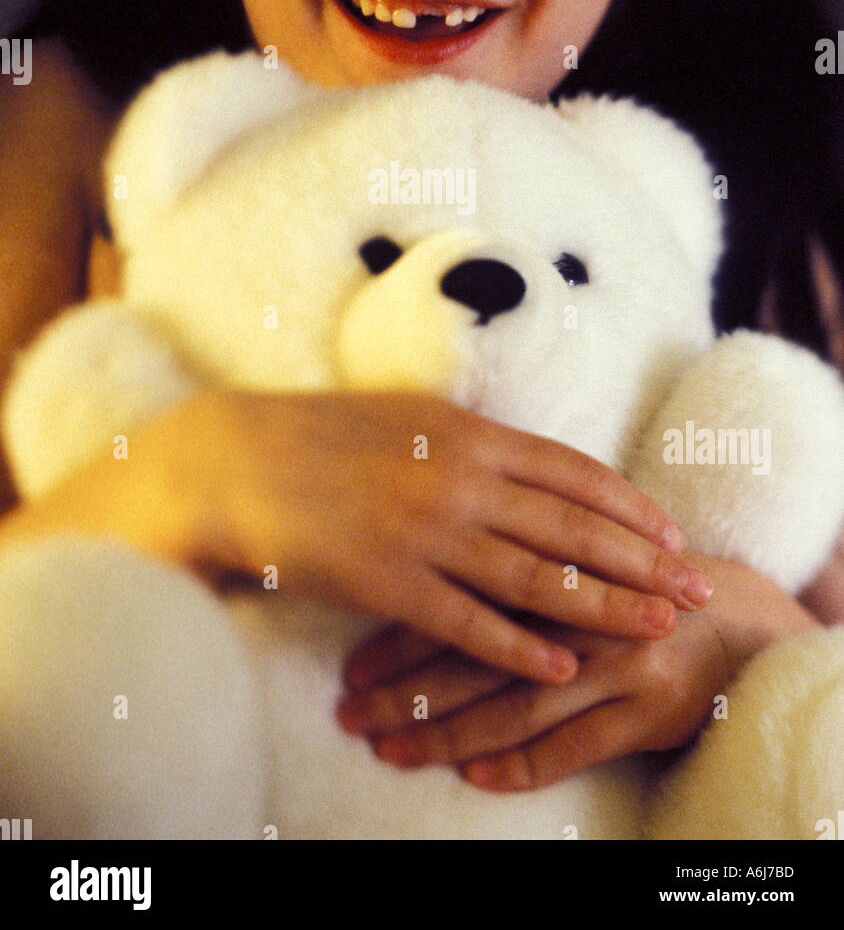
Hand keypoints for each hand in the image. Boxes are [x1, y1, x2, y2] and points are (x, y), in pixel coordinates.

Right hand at [176, 388, 705, 682]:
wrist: (240, 462)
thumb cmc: (328, 433)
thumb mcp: (414, 415)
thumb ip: (477, 438)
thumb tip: (538, 462)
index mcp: (468, 432)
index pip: (573, 472)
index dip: (630, 506)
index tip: (672, 534)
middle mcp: (459, 479)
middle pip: (572, 527)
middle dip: (642, 562)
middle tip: (695, 589)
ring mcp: (425, 532)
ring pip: (535, 578)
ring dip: (603, 606)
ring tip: (654, 628)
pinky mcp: (388, 584)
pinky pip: (470, 623)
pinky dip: (521, 647)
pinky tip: (563, 665)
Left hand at [337, 551, 819, 789]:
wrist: (733, 622)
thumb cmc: (633, 585)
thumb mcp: (575, 555)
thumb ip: (512, 557)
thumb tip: (417, 570)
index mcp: (554, 558)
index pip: (460, 600)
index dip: (401, 637)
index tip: (350, 668)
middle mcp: (580, 608)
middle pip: (475, 655)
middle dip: (404, 691)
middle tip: (350, 715)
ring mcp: (616, 661)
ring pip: (514, 706)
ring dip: (444, 735)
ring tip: (389, 752)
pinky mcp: (647, 709)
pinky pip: (573, 745)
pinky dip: (521, 765)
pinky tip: (474, 777)